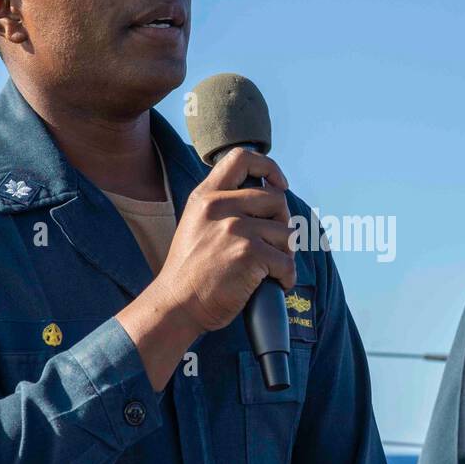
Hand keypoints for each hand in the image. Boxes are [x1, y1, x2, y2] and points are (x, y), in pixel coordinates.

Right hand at [115, 149, 294, 389]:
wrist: (177, 305)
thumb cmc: (191, 272)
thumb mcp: (197, 224)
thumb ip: (223, 206)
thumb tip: (269, 197)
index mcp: (206, 196)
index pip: (242, 158)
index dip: (269, 167)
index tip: (279, 184)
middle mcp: (220, 207)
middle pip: (276, 199)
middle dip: (282, 222)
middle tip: (274, 244)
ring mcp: (235, 229)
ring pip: (286, 232)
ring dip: (285, 253)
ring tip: (269, 268)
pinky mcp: (249, 254)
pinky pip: (287, 262)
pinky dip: (287, 276)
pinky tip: (276, 283)